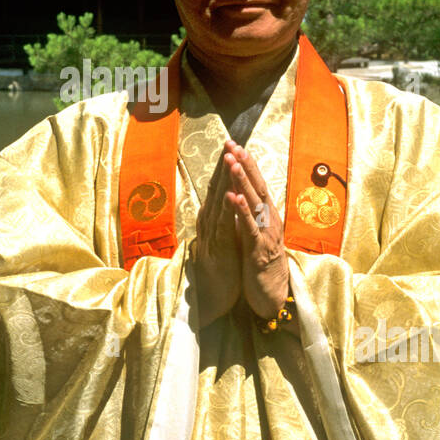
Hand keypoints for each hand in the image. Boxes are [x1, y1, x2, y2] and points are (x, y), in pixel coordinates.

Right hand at [192, 153, 241, 326]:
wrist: (210, 298)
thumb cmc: (219, 269)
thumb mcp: (222, 238)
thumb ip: (223, 219)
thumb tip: (227, 200)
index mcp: (212, 219)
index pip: (218, 187)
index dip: (224, 166)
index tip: (231, 146)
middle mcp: (208, 223)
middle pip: (216, 188)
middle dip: (223, 165)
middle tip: (228, 141)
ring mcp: (212, 235)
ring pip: (218, 202)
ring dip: (224, 180)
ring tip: (228, 159)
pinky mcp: (219, 249)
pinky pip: (223, 226)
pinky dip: (227, 209)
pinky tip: (231, 194)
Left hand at [223, 140, 291, 323]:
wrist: (271, 293)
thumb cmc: (260, 261)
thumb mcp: (255, 232)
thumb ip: (250, 213)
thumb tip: (240, 191)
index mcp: (266, 215)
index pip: (257, 184)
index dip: (247, 164)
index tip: (234, 145)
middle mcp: (269, 220)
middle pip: (258, 187)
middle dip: (245, 165)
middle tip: (233, 145)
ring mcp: (266, 234)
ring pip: (254, 203)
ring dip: (242, 182)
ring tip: (231, 163)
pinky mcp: (259, 250)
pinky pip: (249, 228)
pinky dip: (241, 211)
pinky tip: (233, 197)